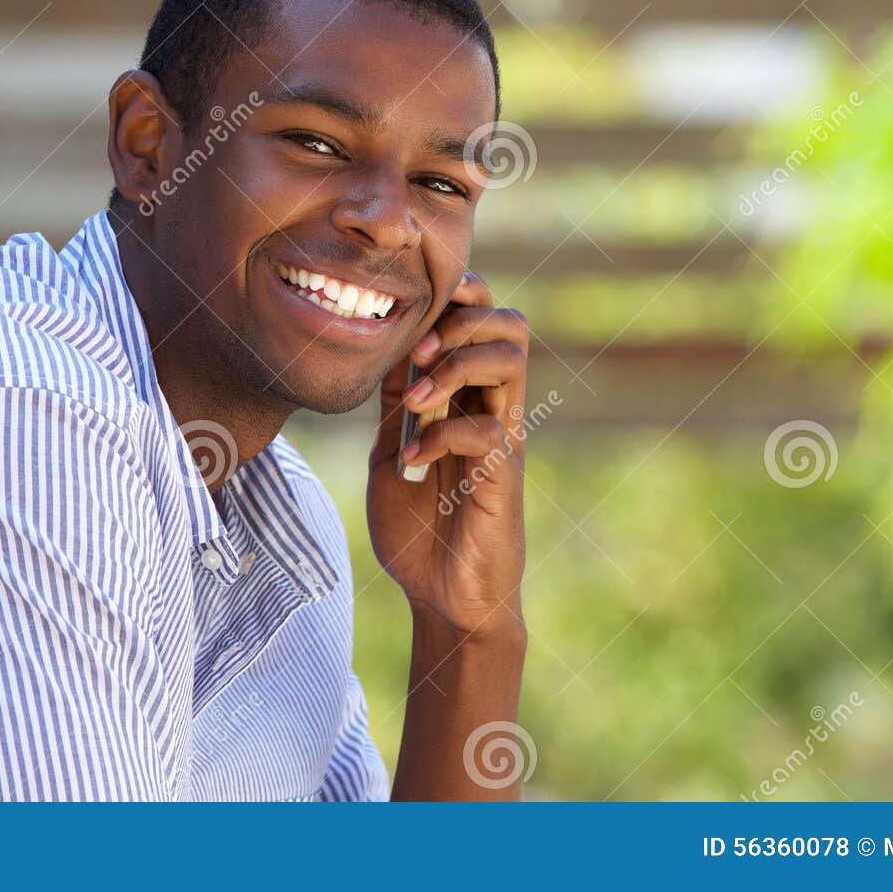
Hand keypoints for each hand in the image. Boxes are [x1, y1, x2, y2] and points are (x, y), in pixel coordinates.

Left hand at [367, 270, 528, 639]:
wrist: (441, 596)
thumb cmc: (417, 526)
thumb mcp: (390, 448)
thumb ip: (393, 402)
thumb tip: (381, 345)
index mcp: (466, 395)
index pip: (480, 316)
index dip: (452, 296)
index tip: (407, 312)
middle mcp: (493, 408)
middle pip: (510, 322)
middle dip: (461, 318)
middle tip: (419, 353)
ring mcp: (503, 439)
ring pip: (510, 359)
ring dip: (455, 365)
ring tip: (417, 400)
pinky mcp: (502, 478)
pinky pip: (487, 429)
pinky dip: (441, 435)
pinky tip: (412, 461)